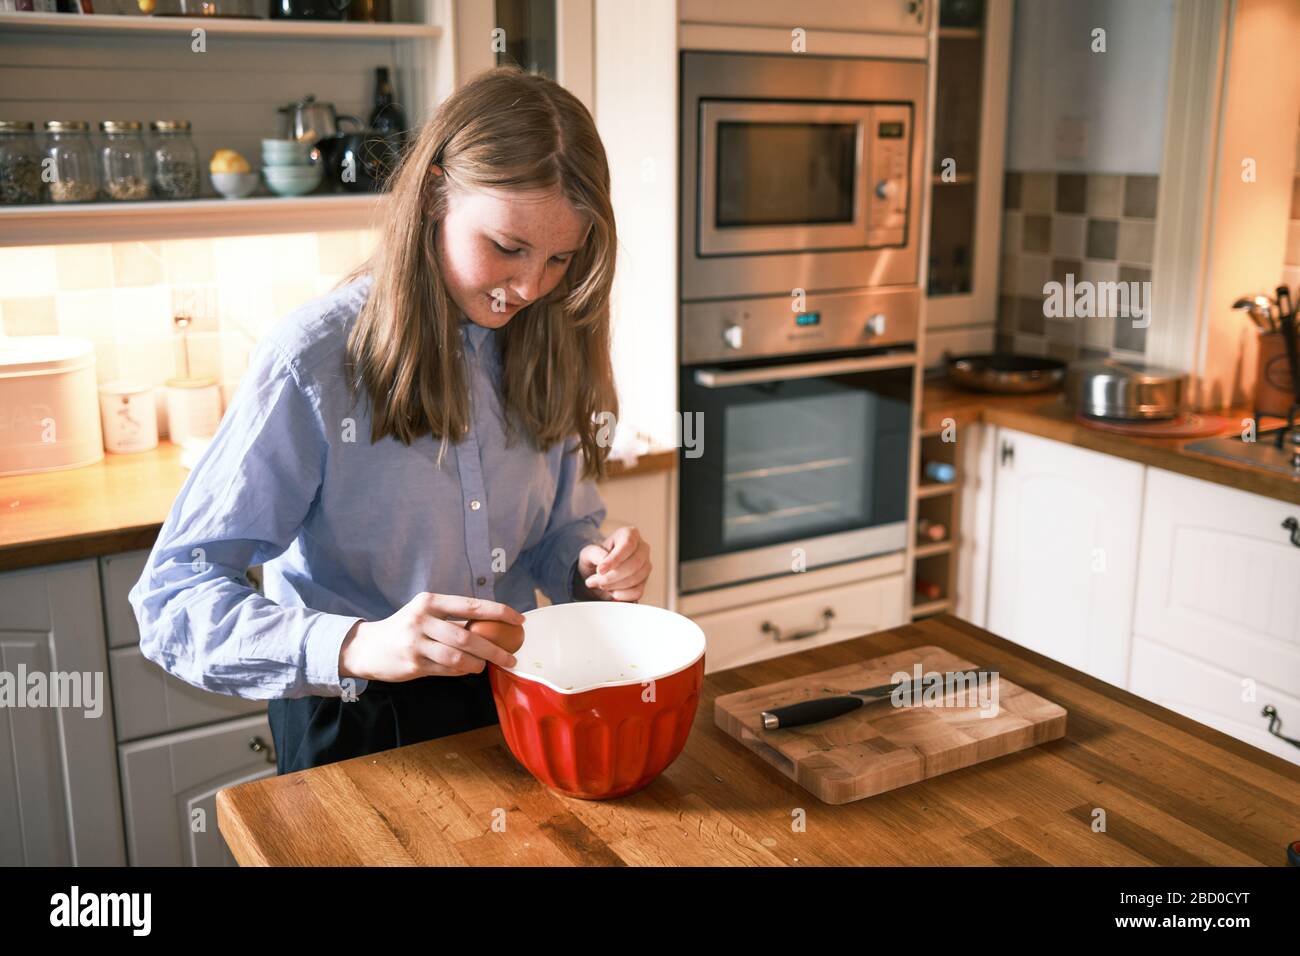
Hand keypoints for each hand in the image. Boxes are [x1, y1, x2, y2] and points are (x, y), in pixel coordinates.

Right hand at [338, 592, 524, 682]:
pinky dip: (461, 671)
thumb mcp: (425, 613)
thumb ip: (452, 618)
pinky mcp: (413, 664)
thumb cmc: (405, 628)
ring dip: (478, 664)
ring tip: (487, 666)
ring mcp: (416, 643)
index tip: (519, 620)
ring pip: (458, 657)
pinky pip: (446, 670)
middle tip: (511, 657)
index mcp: (430, 601)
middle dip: (494, 649)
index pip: (471, 605)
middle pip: (468, 637)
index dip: (499, 612)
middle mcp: (422, 619)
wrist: (368, 647)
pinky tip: (468, 670)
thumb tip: (492, 626)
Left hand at [576, 526, 650, 602]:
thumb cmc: (596, 557)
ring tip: (600, 585)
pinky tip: (611, 593)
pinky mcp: (645, 581)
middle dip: (612, 576)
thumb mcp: (588, 552)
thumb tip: (603, 560)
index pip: (628, 545)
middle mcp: (642, 548)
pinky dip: (623, 595)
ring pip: (636, 579)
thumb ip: (594, 553)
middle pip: (634, 564)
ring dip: (615, 586)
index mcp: (630, 534)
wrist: (600, 570)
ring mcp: (646, 565)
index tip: (600, 570)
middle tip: (594, 581)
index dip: (614, 559)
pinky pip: (638, 592)